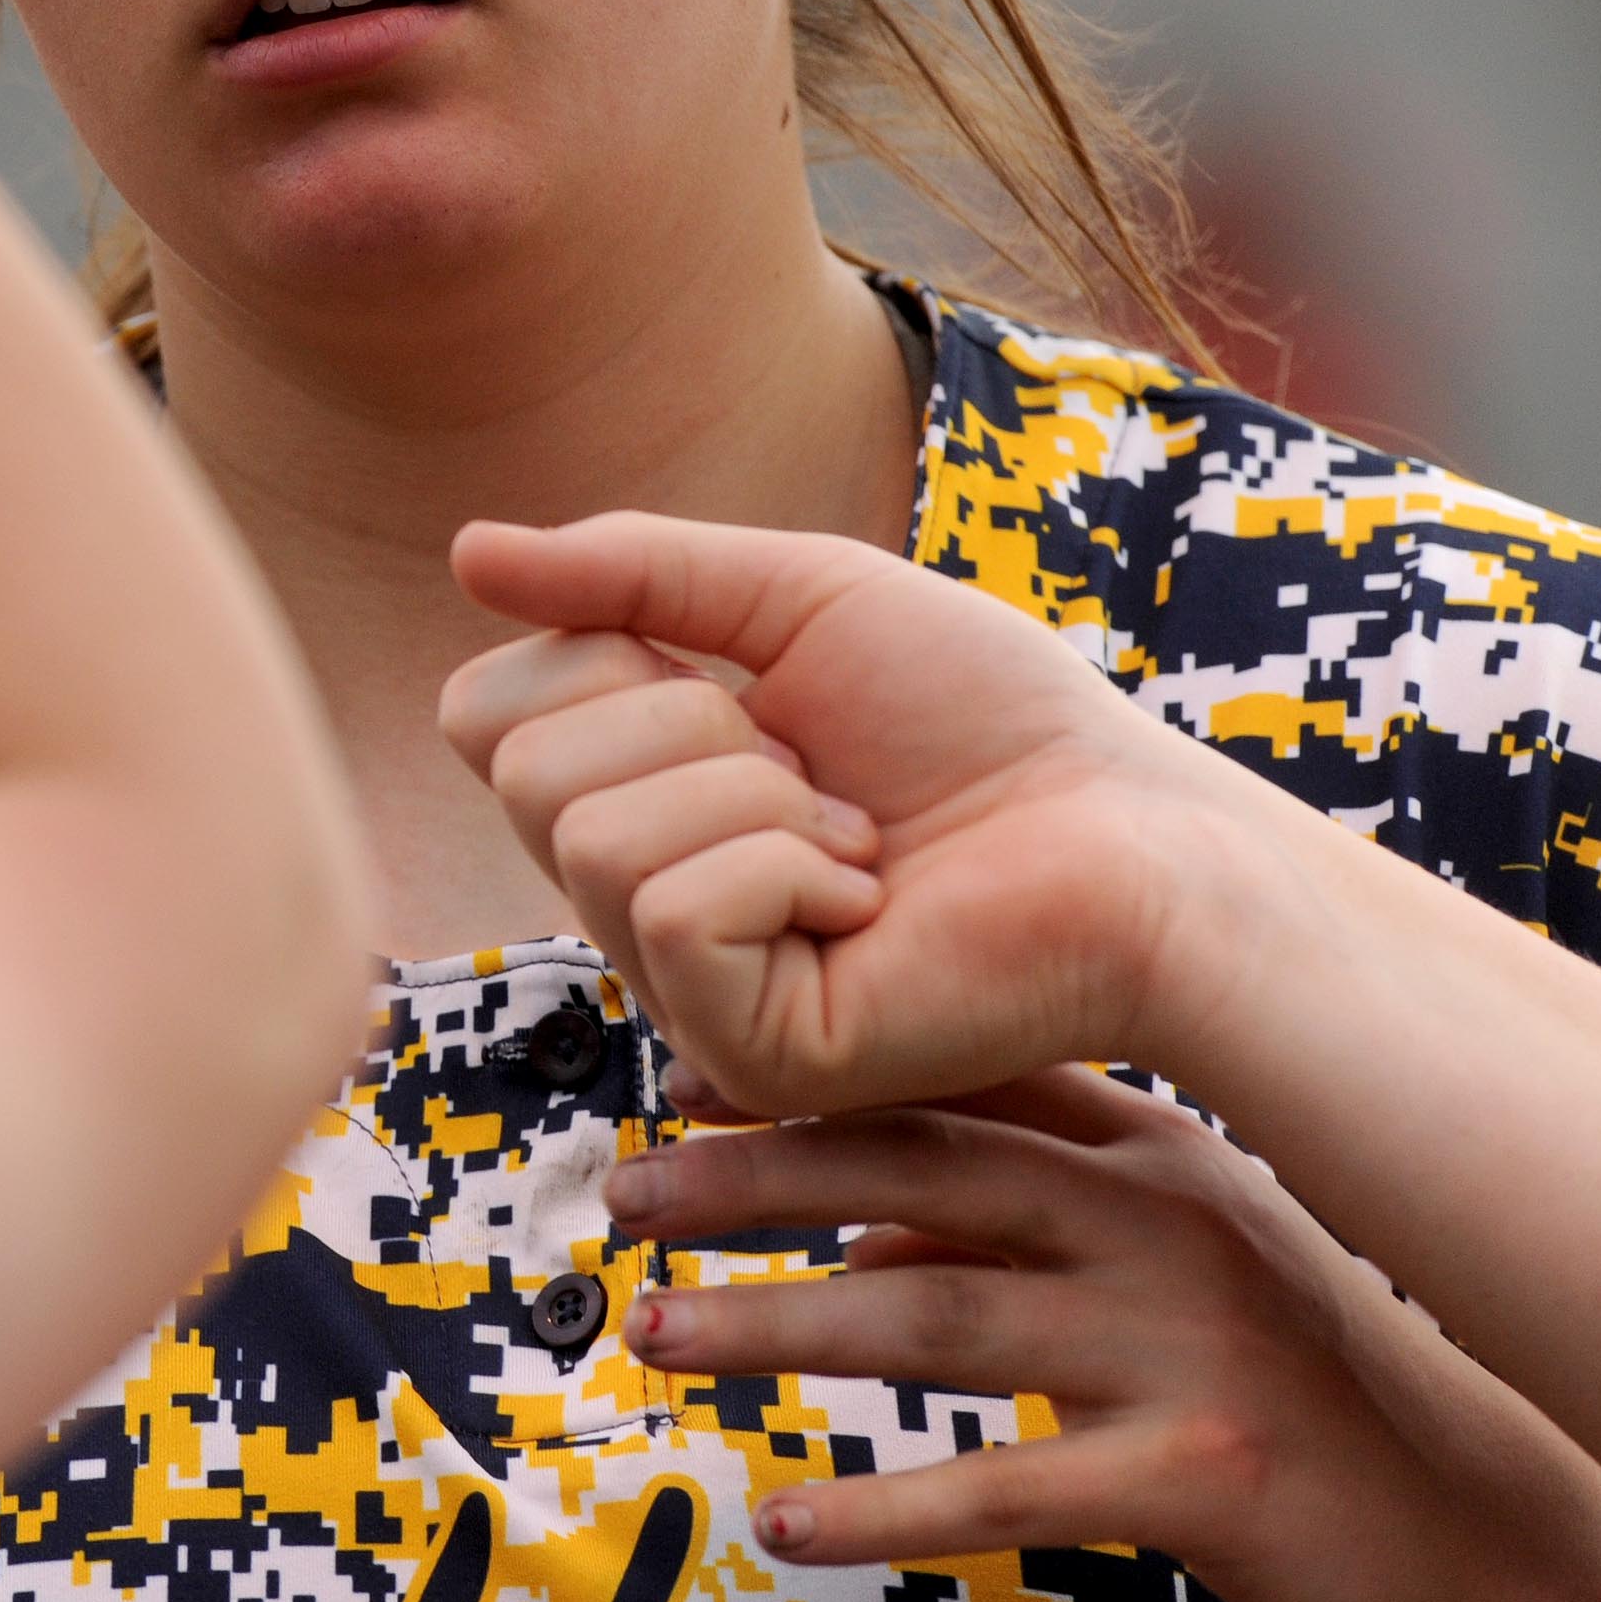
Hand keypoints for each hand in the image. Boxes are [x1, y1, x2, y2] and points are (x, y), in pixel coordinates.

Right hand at [439, 511, 1306, 1118]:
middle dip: (690, 720)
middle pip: (521, 769)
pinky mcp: (744, 1052)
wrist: (1135, 836)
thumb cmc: (993, 723)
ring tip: (859, 841)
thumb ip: (632, 572)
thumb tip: (464, 549)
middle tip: (820, 771)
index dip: (603, 658)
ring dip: (756, 795)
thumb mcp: (801, 599)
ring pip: (590, 836)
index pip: (485, 711)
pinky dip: (784, 863)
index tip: (740, 684)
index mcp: (636, 802)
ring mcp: (682, 988)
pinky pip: (671, 909)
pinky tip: (870, 901)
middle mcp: (635, 902)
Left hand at [610, 1069, 1600, 1601]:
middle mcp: (1171, 1223)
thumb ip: (1030, 1239)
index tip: (677, 1088)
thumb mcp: (1180, 1281)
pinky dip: (886, 1500)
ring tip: (660, 1335)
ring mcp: (1192, 1344)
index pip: (956, 1089)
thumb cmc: (1311, 1402)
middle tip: (626, 1196)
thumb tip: (862, 1247)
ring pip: (937, 1319)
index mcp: (1161, 1156)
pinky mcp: (1209, 1473)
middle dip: (756, 1177)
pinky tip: (788, 1517)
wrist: (1493, 1538)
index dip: (809, 1084)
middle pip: (921, 1173)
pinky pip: (1010, 1483)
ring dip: (779, 1327)